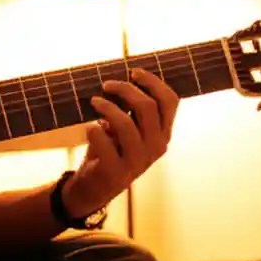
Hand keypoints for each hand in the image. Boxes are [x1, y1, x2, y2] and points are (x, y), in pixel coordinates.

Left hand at [62, 68, 179, 217]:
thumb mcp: (127, 130)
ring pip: (125, 123)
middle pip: (147, 106)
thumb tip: (127, 79)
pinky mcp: (116, 172)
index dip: (153, 82)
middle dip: (125, 89)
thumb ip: (132, 110)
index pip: (170, 101)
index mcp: (163, 134)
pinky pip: (103, 142)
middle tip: (106, 84)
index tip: (133, 72)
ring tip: (94, 102)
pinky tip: (90, 128)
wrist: (95, 188)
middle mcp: (156, 147)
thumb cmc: (112, 151)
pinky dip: (94, 130)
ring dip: (107, 107)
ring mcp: (137, 161)